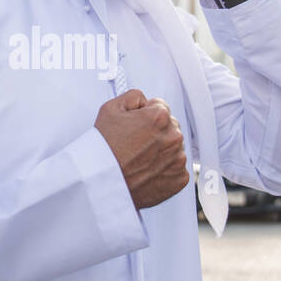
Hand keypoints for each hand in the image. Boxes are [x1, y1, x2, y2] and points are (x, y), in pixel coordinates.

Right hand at [93, 89, 190, 209]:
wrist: (101, 183)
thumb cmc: (104, 149)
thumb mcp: (110, 109)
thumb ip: (133, 96)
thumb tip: (144, 100)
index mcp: (160, 117)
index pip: (161, 107)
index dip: (145, 115)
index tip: (135, 127)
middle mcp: (173, 137)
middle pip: (170, 127)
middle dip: (156, 132)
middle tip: (135, 145)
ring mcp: (178, 159)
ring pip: (174, 148)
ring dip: (161, 151)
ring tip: (139, 160)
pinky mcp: (179, 179)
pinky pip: (177, 168)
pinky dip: (165, 170)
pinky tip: (147, 171)